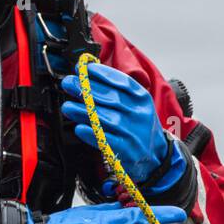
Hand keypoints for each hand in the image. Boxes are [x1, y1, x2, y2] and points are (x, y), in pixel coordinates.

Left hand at [60, 64, 174, 186]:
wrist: (156, 155)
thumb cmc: (138, 124)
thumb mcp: (136, 104)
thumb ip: (116, 91)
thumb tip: (87, 74)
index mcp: (142, 99)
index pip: (123, 83)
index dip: (103, 74)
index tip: (85, 69)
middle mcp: (139, 114)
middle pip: (110, 98)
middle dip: (86, 89)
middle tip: (68, 82)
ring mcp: (133, 132)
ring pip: (105, 119)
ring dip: (83, 111)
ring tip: (67, 106)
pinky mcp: (126, 150)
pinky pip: (105, 140)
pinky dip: (91, 134)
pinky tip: (79, 128)